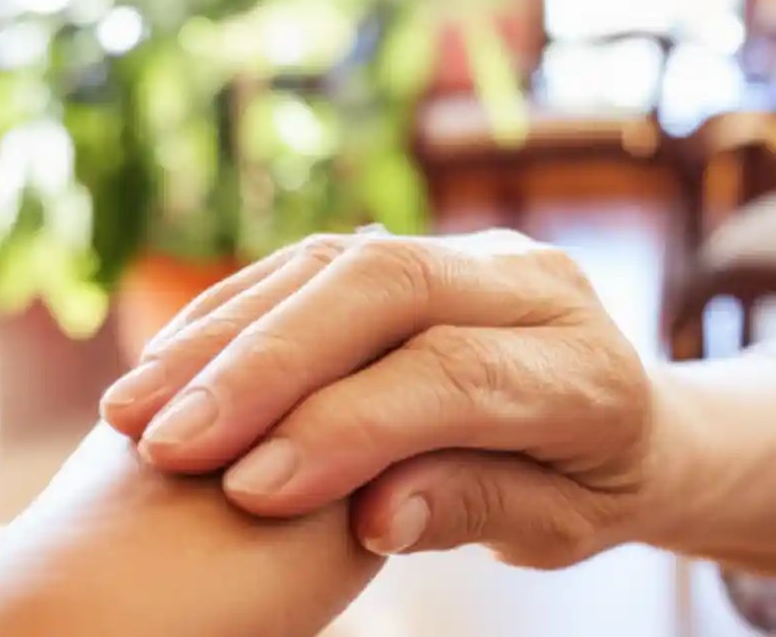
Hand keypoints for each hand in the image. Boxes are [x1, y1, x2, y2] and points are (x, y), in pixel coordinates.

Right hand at [100, 229, 670, 567]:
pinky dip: (243, 309)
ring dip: (230, 334)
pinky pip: (321, 261)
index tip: (248, 490)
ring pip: (337, 264)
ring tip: (138, 409)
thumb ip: (475, 507)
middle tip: (164, 439)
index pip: (456, 375)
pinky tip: (175, 361)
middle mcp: (536, 286)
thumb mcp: (560, 528)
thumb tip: (370, 512)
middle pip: (386, 292)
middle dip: (267, 364)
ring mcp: (481, 253)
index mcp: (586, 371)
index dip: (348, 426)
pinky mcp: (430, 247)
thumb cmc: (597, 489)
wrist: (637, 420)